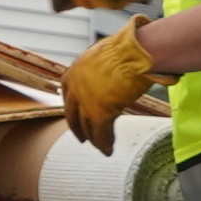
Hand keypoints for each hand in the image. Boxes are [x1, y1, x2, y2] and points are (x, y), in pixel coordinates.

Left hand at [59, 25, 164, 149]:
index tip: (76, 115)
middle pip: (72, 114)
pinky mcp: (100, 114)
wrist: (133, 53)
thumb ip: (100, 69)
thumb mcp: (103, 56)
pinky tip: (108, 151)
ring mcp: (86, 103)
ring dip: (93, 139)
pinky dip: (105, 144)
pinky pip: (101, 134)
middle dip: (77, 128)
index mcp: (74, 72)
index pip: (67, 94)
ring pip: (86, 127)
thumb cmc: (126, 49)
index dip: (73, 107)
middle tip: (82, 138)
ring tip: (101, 147)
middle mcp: (75, 89)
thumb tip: (110, 72)